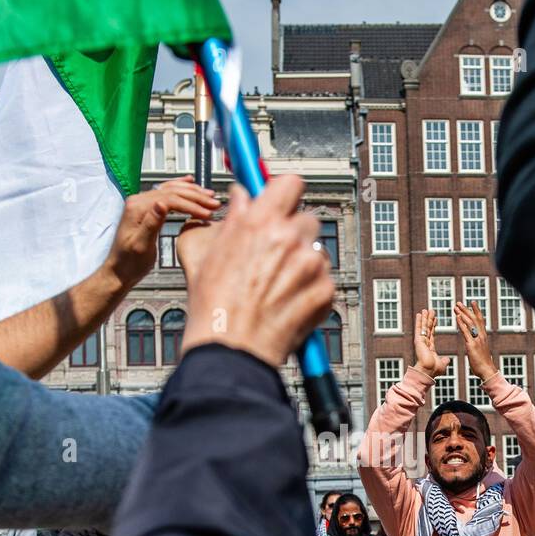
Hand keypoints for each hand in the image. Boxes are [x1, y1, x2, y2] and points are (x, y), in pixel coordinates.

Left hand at [102, 175, 218, 290]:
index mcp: (137, 208)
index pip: (170, 198)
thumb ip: (151, 223)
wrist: (119, 270)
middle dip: (195, 196)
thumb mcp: (141, 246)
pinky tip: (189, 182)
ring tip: (209, 196)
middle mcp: (138, 201)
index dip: (191, 205)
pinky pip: (165, 192)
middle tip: (214, 204)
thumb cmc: (129, 262)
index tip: (207, 214)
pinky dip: (180, 187)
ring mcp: (142, 203)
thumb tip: (162, 204)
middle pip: (172, 191)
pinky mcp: (147, 208)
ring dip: (191, 192)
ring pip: (171, 189)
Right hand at [180, 177, 333, 367]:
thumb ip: (232, 219)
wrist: (232, 351)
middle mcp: (290, 237)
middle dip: (294, 234)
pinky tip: (288, 305)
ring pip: (317, 252)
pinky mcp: (326, 291)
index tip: (281, 201)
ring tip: (278, 289)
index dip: (285, 193)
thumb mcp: (208, 254)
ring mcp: (311, 265)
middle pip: (307, 219)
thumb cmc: (215, 309)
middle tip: (275, 257)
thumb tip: (242, 197)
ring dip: (304, 264)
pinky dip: (311, 291)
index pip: (290, 183)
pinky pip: (324, 281)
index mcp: (260, 221)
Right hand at [412, 308, 450, 378]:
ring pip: (424, 327)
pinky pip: (419, 329)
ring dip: (425, 318)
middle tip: (431, 311)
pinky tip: (419, 314)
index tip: (435, 319)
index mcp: (429, 348)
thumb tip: (447, 360)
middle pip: (427, 329)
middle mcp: (424, 344)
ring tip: (426, 310)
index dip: (433, 326)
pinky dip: (419, 321)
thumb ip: (444, 361)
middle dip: (429, 319)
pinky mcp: (418, 341)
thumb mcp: (442, 364)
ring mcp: (421, 342)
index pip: (432, 334)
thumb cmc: (434, 370)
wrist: (428, 371)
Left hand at [455, 301, 495, 381]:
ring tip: (455, 307)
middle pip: (474, 318)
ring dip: (462, 314)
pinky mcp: (472, 345)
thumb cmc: (483, 363)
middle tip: (459, 303)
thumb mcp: (480, 350)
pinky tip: (457, 317)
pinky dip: (461, 323)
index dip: (476, 310)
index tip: (472, 302)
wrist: (486, 370)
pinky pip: (466, 332)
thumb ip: (476, 344)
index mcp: (483, 336)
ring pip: (470, 323)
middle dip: (466, 310)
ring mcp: (477, 340)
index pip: (480, 320)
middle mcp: (481, 335)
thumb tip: (472, 343)